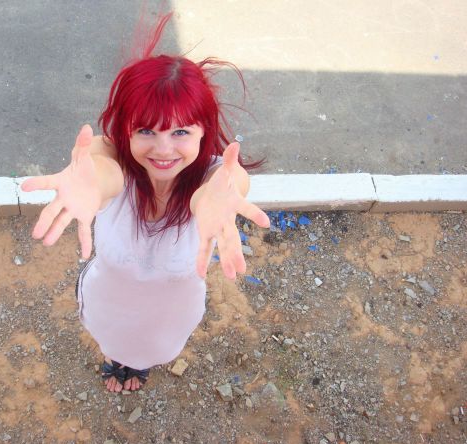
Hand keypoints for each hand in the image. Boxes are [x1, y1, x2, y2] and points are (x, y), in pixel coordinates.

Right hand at [20, 125, 101, 257]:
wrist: (92, 182)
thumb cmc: (83, 170)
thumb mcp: (83, 158)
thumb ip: (82, 145)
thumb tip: (86, 127)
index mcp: (61, 182)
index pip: (47, 183)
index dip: (36, 184)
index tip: (23, 186)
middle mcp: (63, 198)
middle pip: (52, 210)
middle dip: (44, 222)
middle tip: (35, 234)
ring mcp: (72, 209)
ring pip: (62, 222)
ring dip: (55, 233)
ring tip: (46, 243)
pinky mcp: (84, 216)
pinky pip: (84, 231)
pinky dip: (85, 243)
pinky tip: (84, 255)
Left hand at [194, 142, 269, 278]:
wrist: (212, 195)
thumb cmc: (221, 184)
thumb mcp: (224, 172)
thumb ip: (230, 161)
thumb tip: (236, 143)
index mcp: (234, 204)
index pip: (247, 209)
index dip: (255, 215)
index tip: (266, 223)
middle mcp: (228, 220)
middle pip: (233, 237)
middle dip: (236, 252)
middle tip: (242, 270)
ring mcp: (217, 228)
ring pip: (222, 246)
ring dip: (225, 260)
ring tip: (231, 277)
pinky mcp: (206, 232)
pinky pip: (204, 248)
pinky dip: (201, 260)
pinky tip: (200, 275)